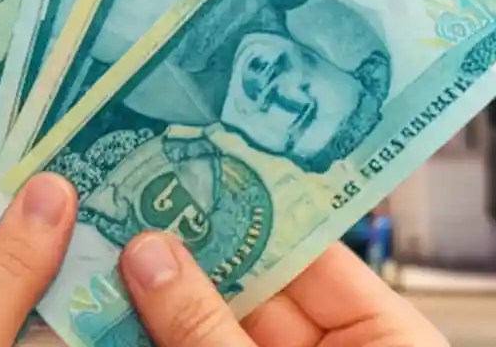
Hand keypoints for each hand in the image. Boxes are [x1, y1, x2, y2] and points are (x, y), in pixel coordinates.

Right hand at [121, 232, 447, 346]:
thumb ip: (210, 329)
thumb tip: (151, 256)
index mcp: (388, 340)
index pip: (313, 253)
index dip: (249, 209)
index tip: (192, 167)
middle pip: (253, 289)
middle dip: (188, 251)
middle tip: (128, 205)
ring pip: (215, 325)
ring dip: (160, 292)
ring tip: (107, 249)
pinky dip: (158, 333)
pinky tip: (114, 307)